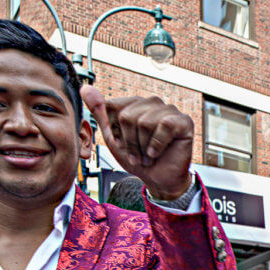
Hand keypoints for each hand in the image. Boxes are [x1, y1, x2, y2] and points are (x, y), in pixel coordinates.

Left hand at [82, 85, 194, 200]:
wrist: (158, 181)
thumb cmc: (139, 159)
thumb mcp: (114, 137)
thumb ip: (101, 113)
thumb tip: (85, 88)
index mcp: (135, 103)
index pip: (113, 107)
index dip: (116, 131)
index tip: (125, 144)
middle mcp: (153, 102)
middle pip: (128, 116)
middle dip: (130, 142)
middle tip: (138, 153)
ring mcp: (169, 110)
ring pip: (144, 123)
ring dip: (143, 147)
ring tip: (148, 155)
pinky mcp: (184, 121)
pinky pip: (164, 126)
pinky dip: (157, 145)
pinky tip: (158, 152)